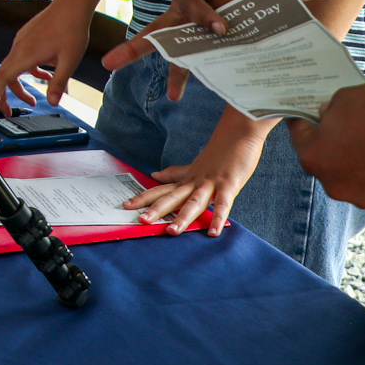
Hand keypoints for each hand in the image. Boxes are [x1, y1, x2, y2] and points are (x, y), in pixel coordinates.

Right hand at [0, 0, 90, 112]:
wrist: (71, 6)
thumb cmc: (72, 30)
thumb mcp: (69, 62)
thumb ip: (58, 83)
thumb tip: (53, 102)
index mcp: (26, 55)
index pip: (2, 78)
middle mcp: (19, 48)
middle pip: (4, 76)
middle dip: (5, 96)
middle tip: (9, 112)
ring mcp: (21, 41)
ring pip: (13, 68)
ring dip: (19, 85)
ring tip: (33, 100)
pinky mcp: (26, 38)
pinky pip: (20, 59)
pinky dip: (28, 72)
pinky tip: (45, 75)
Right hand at [102, 0, 281, 98]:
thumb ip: (226, 5)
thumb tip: (223, 34)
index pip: (188, 3)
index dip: (203, 16)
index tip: (222, 29)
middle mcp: (184, 11)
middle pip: (157, 31)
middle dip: (133, 49)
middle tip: (109, 63)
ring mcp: (193, 28)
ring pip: (179, 51)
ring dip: (177, 73)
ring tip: (173, 96)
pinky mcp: (209, 42)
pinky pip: (203, 57)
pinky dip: (204, 72)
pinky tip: (208, 87)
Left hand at [124, 118, 270, 237]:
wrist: (239, 132)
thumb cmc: (220, 152)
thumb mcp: (195, 165)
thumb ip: (176, 173)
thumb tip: (154, 175)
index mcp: (187, 179)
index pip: (162, 190)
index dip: (144, 198)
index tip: (126, 206)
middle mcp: (195, 181)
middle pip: (172, 197)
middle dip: (156, 210)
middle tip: (140, 221)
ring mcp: (211, 183)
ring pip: (194, 202)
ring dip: (183, 217)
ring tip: (171, 232)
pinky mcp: (229, 184)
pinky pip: (223, 204)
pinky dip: (218, 218)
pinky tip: (213, 232)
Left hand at [288, 82, 364, 211]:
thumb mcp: (346, 97)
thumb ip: (330, 110)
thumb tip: (328, 118)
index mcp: (314, 157)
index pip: (299, 136)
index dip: (304, 122)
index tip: (307, 116)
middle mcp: (334, 185)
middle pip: (326, 161)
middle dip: (333, 145)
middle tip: (347, 129)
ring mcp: (362, 198)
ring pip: (353, 178)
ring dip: (358, 163)